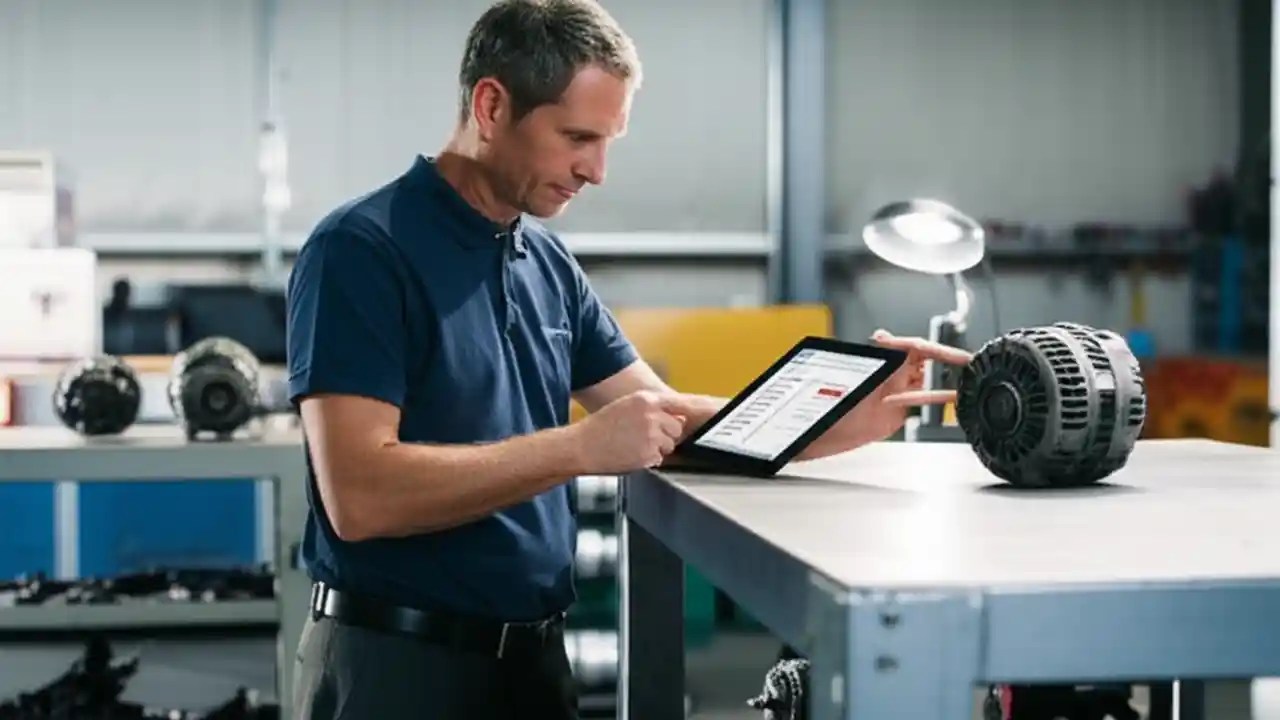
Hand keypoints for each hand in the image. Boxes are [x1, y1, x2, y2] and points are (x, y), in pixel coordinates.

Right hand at [571, 390, 687, 472]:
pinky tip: (631, 455)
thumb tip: (681, 418)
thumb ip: (652, 409)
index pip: (677, 405)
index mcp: (645, 399)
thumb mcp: (625, 407)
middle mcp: (651, 415)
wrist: (581, 446)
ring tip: (635, 446)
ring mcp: (651, 435)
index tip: (680, 421)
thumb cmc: (600, 427)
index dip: (678, 415)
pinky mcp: (648, 454)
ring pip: (670, 445)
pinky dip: (648, 460)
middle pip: (677, 427)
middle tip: (645, 438)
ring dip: (657, 448)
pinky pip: (659, 459)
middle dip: (666, 435)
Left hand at [809, 329, 973, 454]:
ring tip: (967, 380)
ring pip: (928, 381)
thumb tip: (882, 336)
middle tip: (969, 365)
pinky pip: (924, 400)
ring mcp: (897, 389)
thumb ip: (876, 358)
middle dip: (947, 362)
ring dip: (947, 380)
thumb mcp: (860, 372)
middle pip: (926, 362)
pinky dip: (941, 398)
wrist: (831, 430)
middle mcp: (891, 372)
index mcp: (883, 357)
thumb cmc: (838, 397)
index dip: (940, 351)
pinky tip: (955, 397)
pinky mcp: (900, 408)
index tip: (958, 356)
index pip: (918, 348)